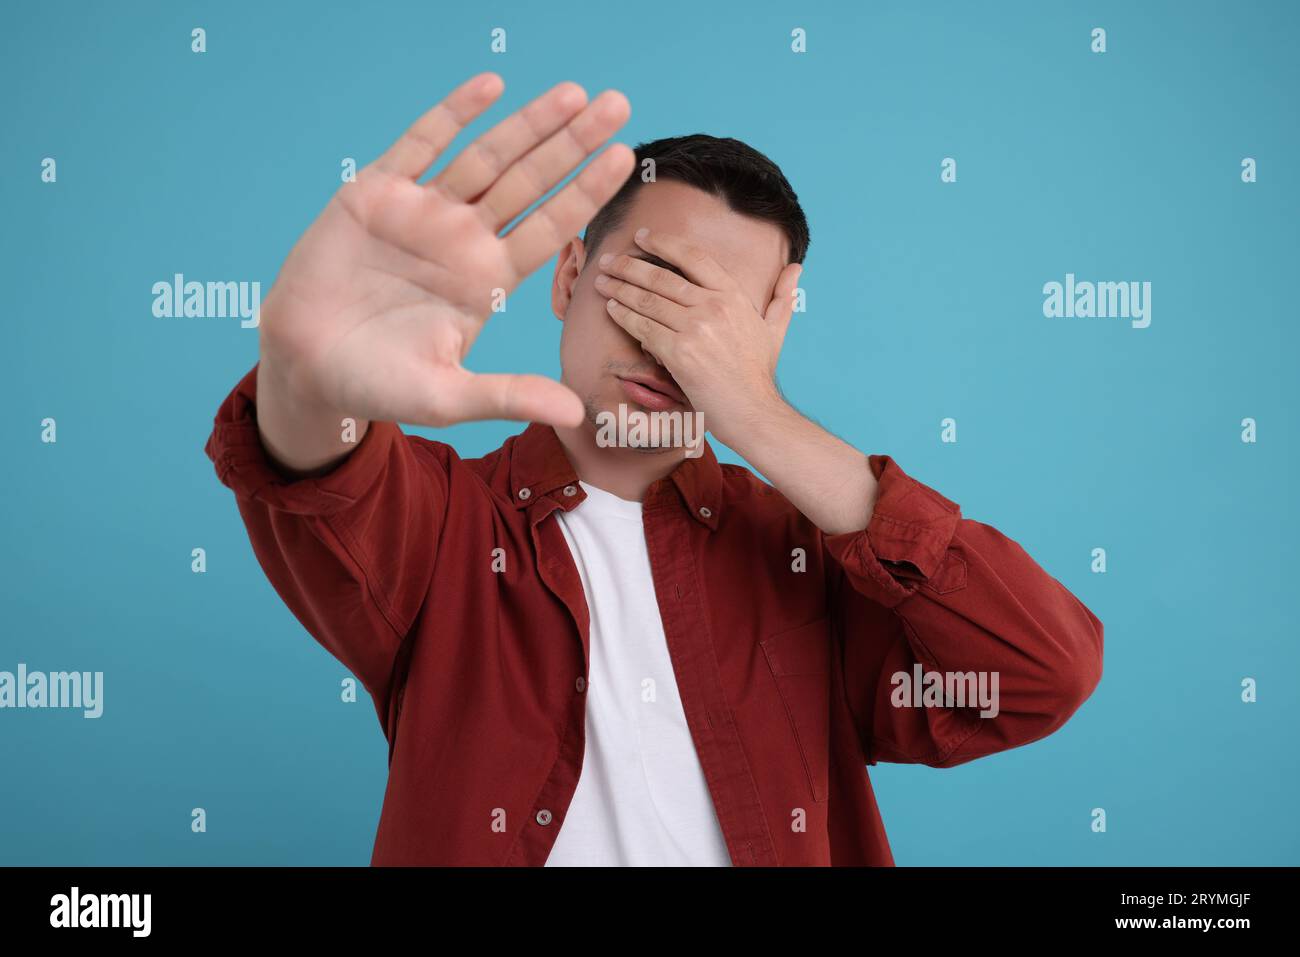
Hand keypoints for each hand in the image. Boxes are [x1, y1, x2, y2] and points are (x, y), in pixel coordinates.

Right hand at [259, 72, 633, 429]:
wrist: (305, 366)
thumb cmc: (379, 385)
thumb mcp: (448, 396)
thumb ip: (509, 396)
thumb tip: (576, 414)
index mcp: (488, 280)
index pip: (550, 228)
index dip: (585, 192)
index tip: (623, 158)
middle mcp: (464, 238)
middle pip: (530, 181)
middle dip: (571, 143)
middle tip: (619, 104)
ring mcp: (423, 211)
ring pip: (486, 157)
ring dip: (529, 124)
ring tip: (575, 93)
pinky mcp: (376, 193)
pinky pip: (420, 144)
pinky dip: (453, 114)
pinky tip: (491, 86)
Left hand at [594, 227, 801, 446]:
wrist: (753, 412)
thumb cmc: (759, 374)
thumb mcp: (775, 329)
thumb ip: (782, 296)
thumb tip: (797, 268)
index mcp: (733, 295)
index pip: (693, 256)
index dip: (663, 243)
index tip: (642, 236)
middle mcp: (714, 305)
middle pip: (662, 276)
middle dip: (629, 266)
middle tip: (608, 261)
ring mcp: (695, 328)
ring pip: (648, 300)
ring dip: (620, 288)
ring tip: (602, 281)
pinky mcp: (679, 352)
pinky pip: (643, 327)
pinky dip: (624, 315)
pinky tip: (611, 309)